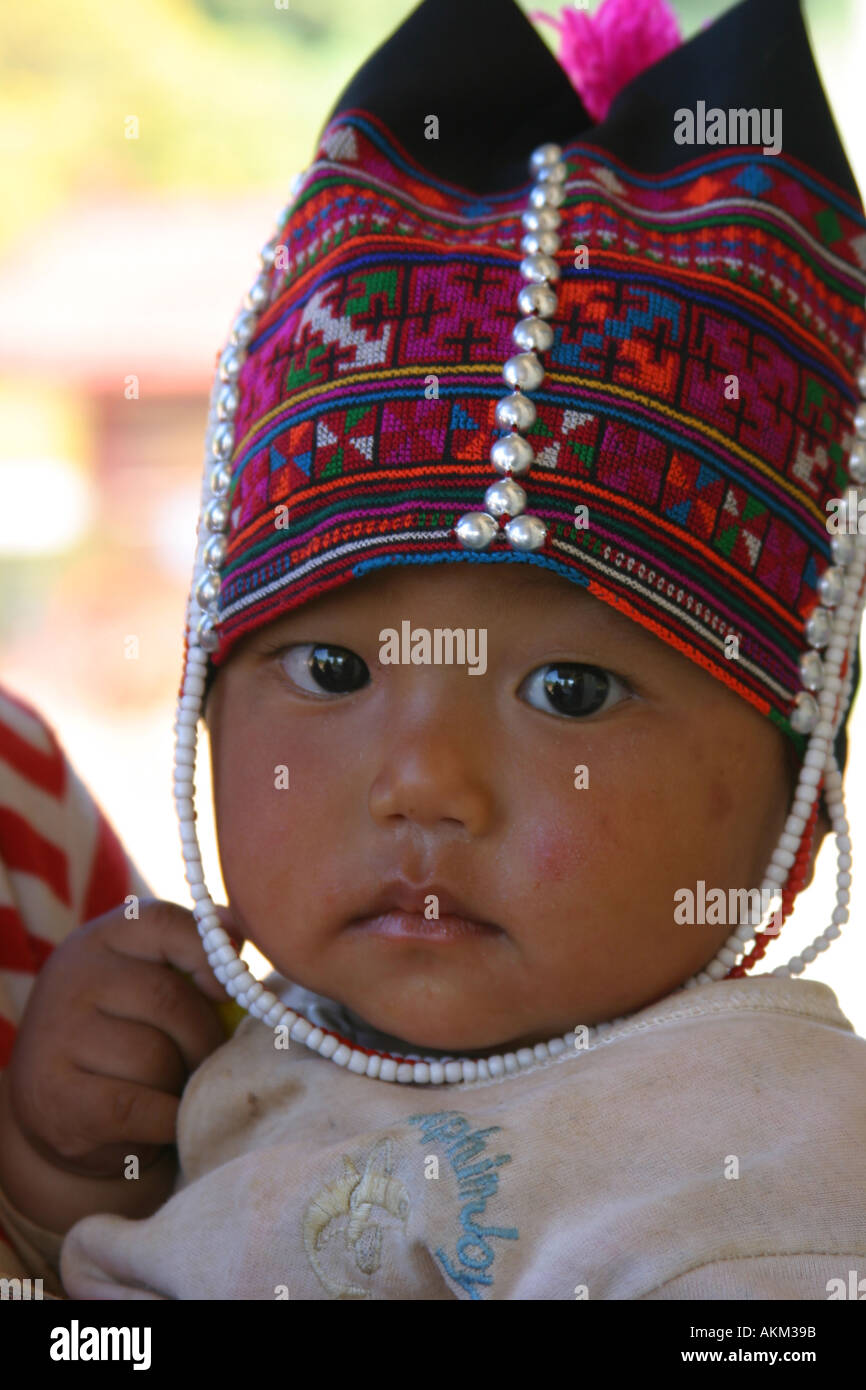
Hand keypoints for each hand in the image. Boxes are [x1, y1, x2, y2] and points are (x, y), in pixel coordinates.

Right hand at [3, 898, 238, 1181]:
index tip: (227, 994)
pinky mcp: (59, 1096)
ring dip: (181, 1085)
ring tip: (175, 1091)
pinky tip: (163, 1121)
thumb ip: (193, 954)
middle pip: (169, 999)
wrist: (54, 1110)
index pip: (164, 922)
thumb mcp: (147, 982)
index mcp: (100, 939)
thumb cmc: (125, 1036)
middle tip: (209, 1062)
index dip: (209, 956)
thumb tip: (241, 932)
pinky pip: (141, 1108)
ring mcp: (58, 1036)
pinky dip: (167, 1120)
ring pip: (156, 1058)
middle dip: (205, 1039)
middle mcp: (71, 977)